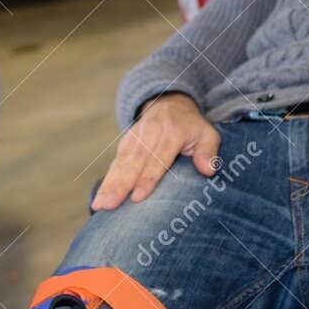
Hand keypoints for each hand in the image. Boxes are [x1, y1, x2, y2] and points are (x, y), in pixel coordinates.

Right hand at [92, 93, 219, 209]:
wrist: (170, 104)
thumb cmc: (191, 127)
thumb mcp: (207, 133)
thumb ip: (208, 151)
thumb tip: (208, 170)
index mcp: (172, 131)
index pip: (158, 157)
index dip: (147, 178)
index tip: (137, 197)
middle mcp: (150, 132)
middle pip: (134, 162)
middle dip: (121, 184)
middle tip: (110, 205)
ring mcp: (135, 136)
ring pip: (121, 162)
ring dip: (109, 184)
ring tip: (100, 205)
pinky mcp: (125, 142)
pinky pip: (115, 162)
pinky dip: (107, 180)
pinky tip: (99, 197)